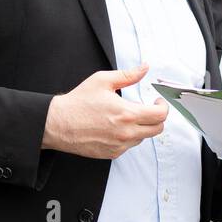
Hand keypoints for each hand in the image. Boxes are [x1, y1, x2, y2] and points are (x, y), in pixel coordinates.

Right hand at [41, 63, 168, 158]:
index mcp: (126, 113)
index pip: (160, 115)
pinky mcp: (112, 153)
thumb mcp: (102, 81)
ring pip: (144, 138)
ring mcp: (119, 145)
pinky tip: (117, 127)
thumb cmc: (77, 102)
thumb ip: (128, 75)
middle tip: (149, 109)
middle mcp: (126, 132)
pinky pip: (129, 146)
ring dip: (142, 128)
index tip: (157, 102)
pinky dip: (129, 137)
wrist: (58, 123)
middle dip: (157, 118)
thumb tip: (144, 68)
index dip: (163, 107)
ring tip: (128, 117)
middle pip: (157, 129)